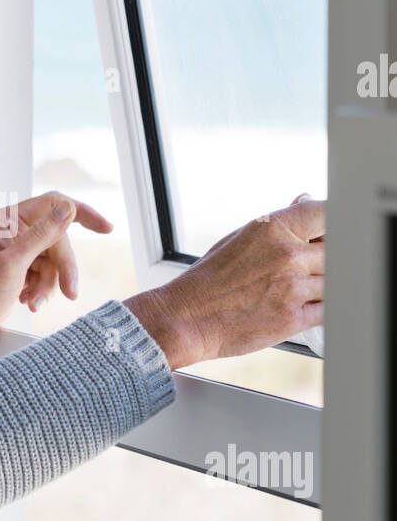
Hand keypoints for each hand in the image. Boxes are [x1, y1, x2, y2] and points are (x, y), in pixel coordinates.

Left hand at [0, 191, 111, 377]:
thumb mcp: (13, 265)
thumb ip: (42, 234)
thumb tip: (68, 207)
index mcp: (4, 221)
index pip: (52, 204)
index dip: (82, 214)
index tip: (107, 229)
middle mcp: (8, 232)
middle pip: (56, 238)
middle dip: (63, 267)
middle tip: (70, 293)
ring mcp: (11, 253)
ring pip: (51, 260)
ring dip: (49, 283)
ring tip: (34, 303)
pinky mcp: (14, 273)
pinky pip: (42, 274)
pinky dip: (40, 290)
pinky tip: (28, 303)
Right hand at [124, 194, 325, 370]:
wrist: (186, 318)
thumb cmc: (208, 279)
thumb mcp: (240, 238)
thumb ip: (278, 224)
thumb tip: (304, 201)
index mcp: (273, 229)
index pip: (325, 213)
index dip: (331, 222)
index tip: (325, 232)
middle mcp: (287, 255)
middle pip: (335, 251)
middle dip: (323, 259)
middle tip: (305, 266)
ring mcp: (293, 288)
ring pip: (333, 282)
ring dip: (321, 286)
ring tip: (294, 289)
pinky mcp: (293, 319)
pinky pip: (326, 310)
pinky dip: (318, 308)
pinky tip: (298, 306)